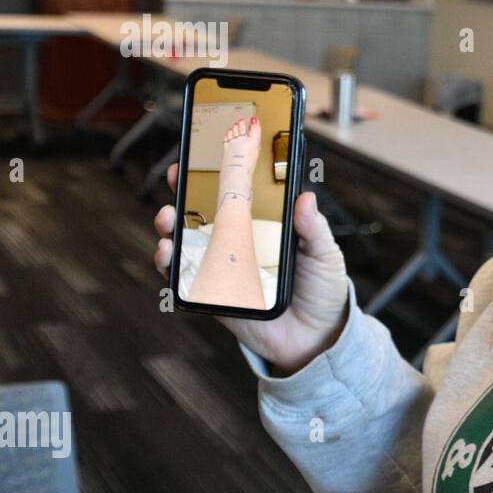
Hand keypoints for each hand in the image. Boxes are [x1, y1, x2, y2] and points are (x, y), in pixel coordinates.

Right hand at [153, 163, 350, 373]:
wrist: (316, 339)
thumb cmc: (321, 291)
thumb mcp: (324, 255)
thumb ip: (314, 229)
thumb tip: (305, 198)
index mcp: (264, 226)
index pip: (236, 193)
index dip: (218, 173)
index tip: (206, 153)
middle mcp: (238, 243)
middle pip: (201, 211)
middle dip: (182, 191)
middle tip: (175, 177)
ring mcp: (222, 267)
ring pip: (184, 241)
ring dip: (169, 225)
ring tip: (168, 219)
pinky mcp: (212, 294)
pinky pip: (181, 277)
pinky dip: (169, 264)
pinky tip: (169, 253)